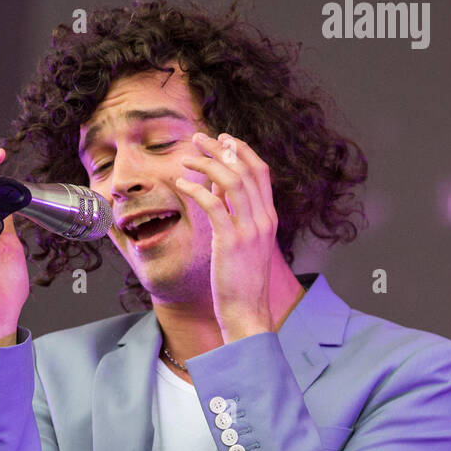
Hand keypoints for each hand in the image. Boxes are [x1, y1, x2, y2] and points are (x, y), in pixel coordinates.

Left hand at [175, 132, 276, 341]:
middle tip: (198, 138)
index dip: (241, 150)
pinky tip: (181, 184)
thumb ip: (233, 213)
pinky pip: (213, 204)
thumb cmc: (241, 281)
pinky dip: (196, 189)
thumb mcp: (242, 243)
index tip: (223, 139)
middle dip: (221, 149)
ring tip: (186, 158)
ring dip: (206, 164)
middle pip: (245, 169)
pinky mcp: (231, 242)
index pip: (260, 172)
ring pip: (231, 181)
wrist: (247, 312)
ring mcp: (250, 230)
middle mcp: (263, 219)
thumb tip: (216, 185)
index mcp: (269, 218)